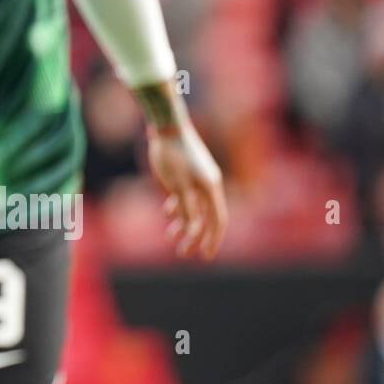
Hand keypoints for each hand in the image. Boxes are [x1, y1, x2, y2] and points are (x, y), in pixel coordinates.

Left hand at [147, 123, 227, 259]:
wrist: (166, 127)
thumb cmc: (173, 155)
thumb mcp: (178, 184)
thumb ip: (187, 209)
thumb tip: (193, 231)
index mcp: (211, 187)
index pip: (218, 220)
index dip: (213, 239)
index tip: (206, 256)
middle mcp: (208, 185)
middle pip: (205, 218)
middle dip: (195, 237)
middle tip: (184, 253)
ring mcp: (196, 180)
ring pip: (193, 208)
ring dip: (183, 224)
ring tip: (170, 237)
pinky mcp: (184, 176)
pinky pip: (185, 198)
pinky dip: (177, 208)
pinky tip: (168, 213)